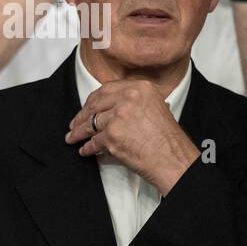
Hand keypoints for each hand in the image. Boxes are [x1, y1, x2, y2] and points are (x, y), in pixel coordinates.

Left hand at [64, 78, 199, 193]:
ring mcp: (118, 116)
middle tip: (75, 124)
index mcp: (140, 88)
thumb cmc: (167, 138)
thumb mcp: (155, 106)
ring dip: (78, 133)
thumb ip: (134, 100)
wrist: (173, 158)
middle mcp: (129, 98)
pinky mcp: (111, 135)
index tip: (86, 107)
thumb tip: (111, 104)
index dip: (92, 100)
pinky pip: (93, 142)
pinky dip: (87, 148)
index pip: (106, 90)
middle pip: (94, 106)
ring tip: (73, 137)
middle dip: (81, 116)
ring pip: (90, 124)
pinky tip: (86, 150)